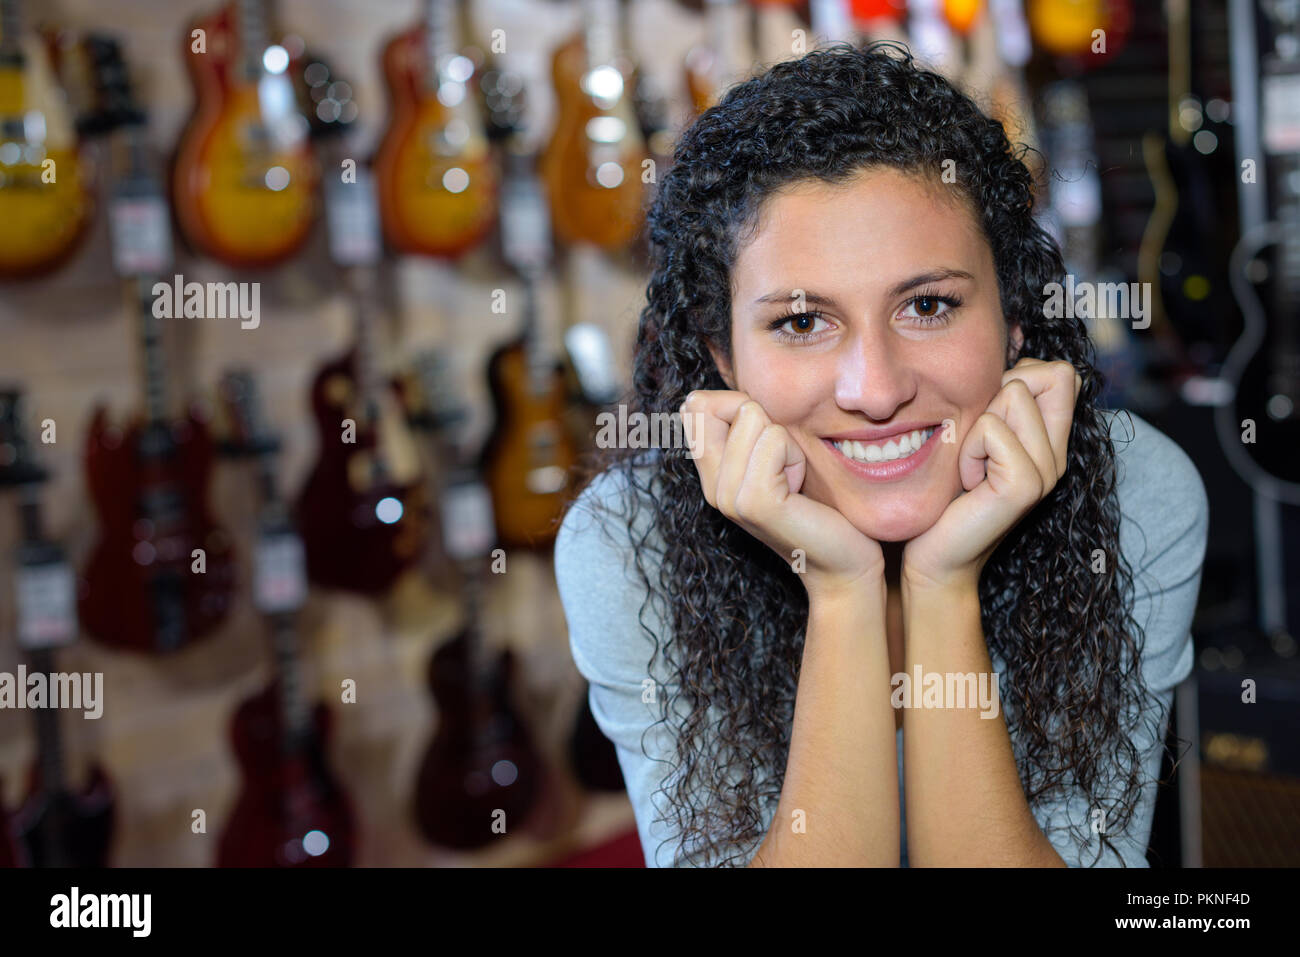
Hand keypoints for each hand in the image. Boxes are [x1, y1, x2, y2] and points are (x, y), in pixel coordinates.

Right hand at [680, 390, 884, 599]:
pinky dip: (795, 455)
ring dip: (785, 442)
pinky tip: (797, 488)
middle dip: (759, 418)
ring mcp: (728, 497)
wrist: (841, 561)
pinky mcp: (754, 503)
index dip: (736, 405)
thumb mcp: (773, 456)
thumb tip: (701, 396)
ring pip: (751, 418)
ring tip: (792, 480)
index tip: (766, 444)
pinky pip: (774, 440)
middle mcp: (711, 487)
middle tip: (781, 463)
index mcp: (711, 475)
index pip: (696, 406)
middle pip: (714, 405)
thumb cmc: (815, 503)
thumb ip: (743, 428)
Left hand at [901, 358, 1081, 591]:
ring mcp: (1047, 472)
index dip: (1020, 376)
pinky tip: (968, 484)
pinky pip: (991, 429)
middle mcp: (1057, 455)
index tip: (989, 417)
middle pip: (1046, 374)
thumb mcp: (974, 438)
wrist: (936, 557)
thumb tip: (1010, 345)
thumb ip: (995, 401)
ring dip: (976, 427)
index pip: (1062, 374)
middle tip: (979, 445)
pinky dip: (968, 451)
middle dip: (997, 396)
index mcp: (1049, 442)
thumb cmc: (945, 495)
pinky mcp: (1025, 485)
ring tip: (972, 468)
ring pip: (1013, 395)